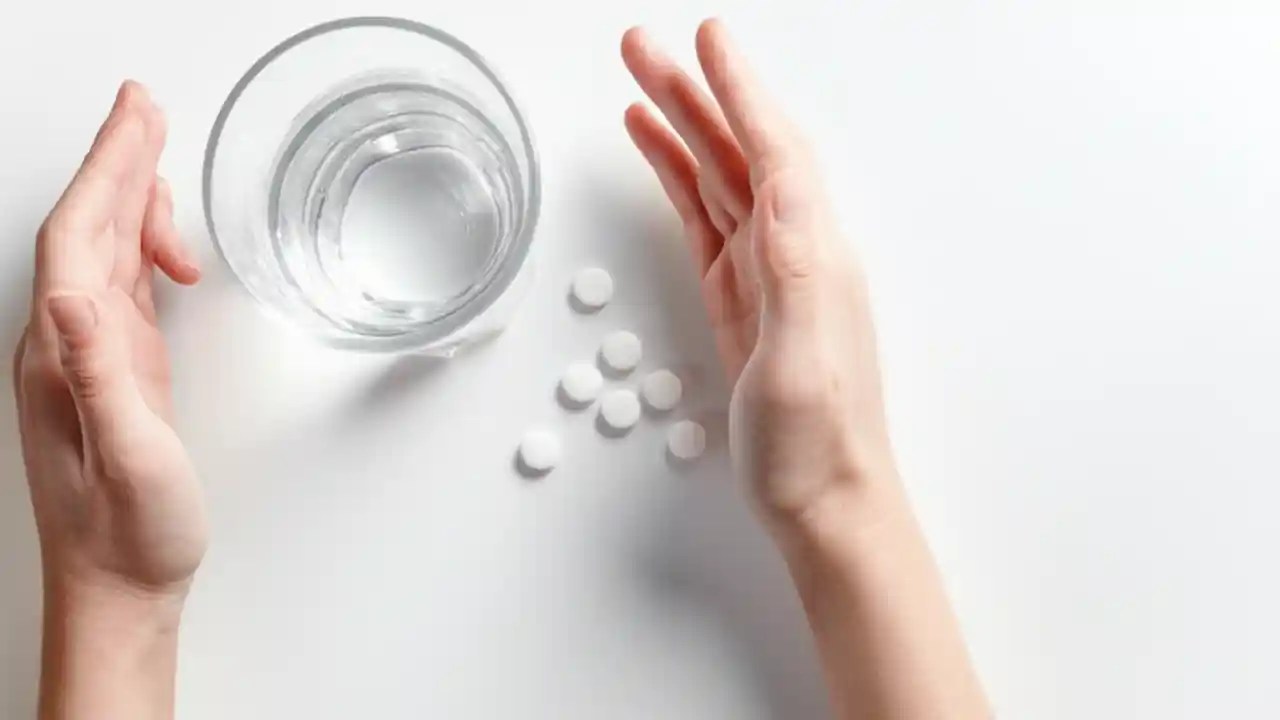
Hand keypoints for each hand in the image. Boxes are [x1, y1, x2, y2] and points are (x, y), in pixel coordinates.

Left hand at [13, 81, 205, 598]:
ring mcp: (91, 358)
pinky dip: (146, 248)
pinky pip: (125, 287)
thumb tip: (74, 293)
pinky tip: (164, 240)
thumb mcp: (129, 455)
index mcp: (65, 355)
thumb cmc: (129, 532)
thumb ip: (96, 372)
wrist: (120, 587)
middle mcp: (67, 346)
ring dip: (132, 196)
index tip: (139, 117)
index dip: (107, 169)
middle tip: (150, 108)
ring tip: (161, 155)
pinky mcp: (119, 373)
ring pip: (105, 250)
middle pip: (86, 228)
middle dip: (119, 160)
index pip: (78, 236)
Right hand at [622, 21, 896, 530]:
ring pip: (716, 178)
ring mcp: (762, 274)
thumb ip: (794, 276)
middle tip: (641, 43)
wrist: (823, 501)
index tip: (709, 39)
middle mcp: (792, 252)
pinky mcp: (738, 299)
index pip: (773, 151)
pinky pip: (704, 220)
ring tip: (637, 78)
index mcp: (812, 255)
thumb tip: (780, 195)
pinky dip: (677, 179)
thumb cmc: (817, 443)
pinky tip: (656, 152)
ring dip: (679, 125)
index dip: (741, 91)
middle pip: (738, 150)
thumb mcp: (804, 362)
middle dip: (694, 91)